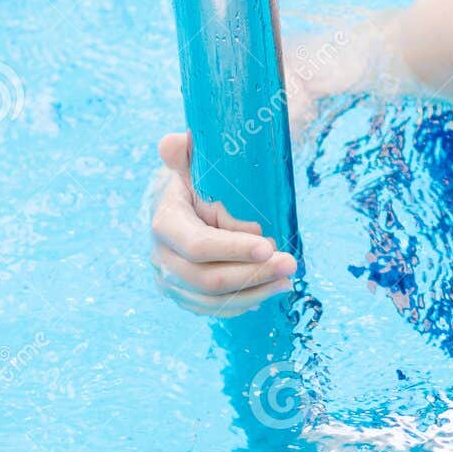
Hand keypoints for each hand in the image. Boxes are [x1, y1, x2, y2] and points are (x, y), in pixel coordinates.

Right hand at [149, 132, 297, 316]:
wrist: (191, 198)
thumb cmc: (200, 176)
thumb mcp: (193, 161)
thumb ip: (184, 152)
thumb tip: (174, 143)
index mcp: (165, 222)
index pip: (198, 245)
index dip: (233, 248)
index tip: (268, 245)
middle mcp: (162, 256)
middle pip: (207, 278)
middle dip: (253, 273)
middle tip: (291, 263)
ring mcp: (170, 279)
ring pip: (211, 298)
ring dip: (254, 291)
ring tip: (287, 279)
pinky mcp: (183, 293)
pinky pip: (212, 308)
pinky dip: (243, 303)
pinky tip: (270, 290)